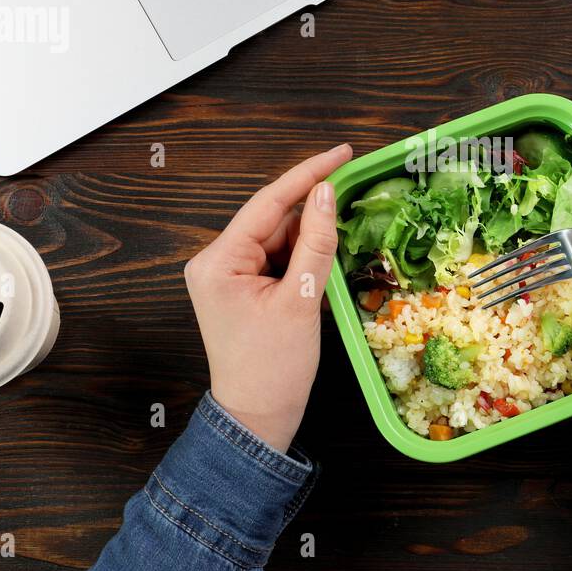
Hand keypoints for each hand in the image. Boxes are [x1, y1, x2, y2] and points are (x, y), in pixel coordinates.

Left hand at [184, 144, 353, 451]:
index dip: (308, 173)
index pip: (268, 202)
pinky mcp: (242, 289)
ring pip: (278, 237)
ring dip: (311, 234)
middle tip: (356, 187)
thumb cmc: (274, 368)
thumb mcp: (302, 301)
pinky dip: (303, 255)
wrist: (257, 418)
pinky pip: (277, 258)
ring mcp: (227, 275)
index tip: (342, 152)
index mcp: (217, 260)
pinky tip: (326, 254)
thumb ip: (315, 243)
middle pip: (273, 218)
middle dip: (313, 208)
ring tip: (345, 229)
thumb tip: (327, 193)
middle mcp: (215, 261)